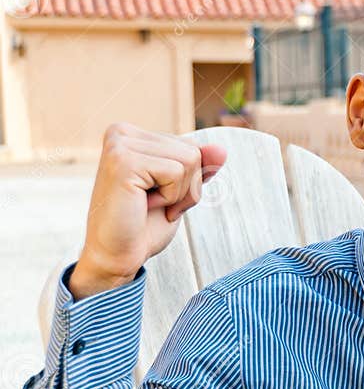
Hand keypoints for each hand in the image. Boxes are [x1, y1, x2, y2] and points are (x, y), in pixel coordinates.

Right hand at [69, 123, 226, 299]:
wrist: (116, 256)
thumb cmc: (145, 225)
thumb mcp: (181, 191)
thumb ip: (200, 167)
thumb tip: (222, 149)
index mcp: (132, 135)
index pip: (192, 146)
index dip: (188, 180)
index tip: (158, 197)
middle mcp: (121, 132)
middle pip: (193, 151)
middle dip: (186, 187)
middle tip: (154, 205)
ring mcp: (119, 145)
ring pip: (190, 160)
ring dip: (178, 194)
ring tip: (147, 204)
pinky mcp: (122, 161)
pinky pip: (176, 172)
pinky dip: (170, 197)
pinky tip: (142, 205)